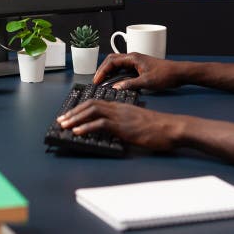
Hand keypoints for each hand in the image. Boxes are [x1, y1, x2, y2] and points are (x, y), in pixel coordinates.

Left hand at [57, 100, 182, 150]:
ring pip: (92, 111)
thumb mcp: (137, 123)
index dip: (81, 108)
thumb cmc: (158, 128)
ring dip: (75, 118)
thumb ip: (124, 124)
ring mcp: (120, 116)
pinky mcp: (123, 125)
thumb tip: (114, 131)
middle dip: (73, 112)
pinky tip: (78, 131)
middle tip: (61, 120)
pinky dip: (86, 126)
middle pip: (90, 104)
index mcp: (121, 106)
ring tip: (64, 125)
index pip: (96, 102)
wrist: (171, 128)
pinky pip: (100, 123)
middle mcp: (118, 108)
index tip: (70, 115)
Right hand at [94, 52, 182, 90]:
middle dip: (103, 70)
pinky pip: (124, 69)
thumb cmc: (165, 75)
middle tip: (97, 81)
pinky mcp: (140, 68)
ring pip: (118, 65)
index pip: (112, 61)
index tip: (96, 80)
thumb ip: (130, 85)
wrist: (179, 73)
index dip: (102, 71)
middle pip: (112, 61)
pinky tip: (116, 83)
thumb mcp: (146, 82)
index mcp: (133, 58)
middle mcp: (133, 58)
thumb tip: (115, 88)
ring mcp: (136, 63)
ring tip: (103, 82)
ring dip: (109, 72)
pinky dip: (117, 75)